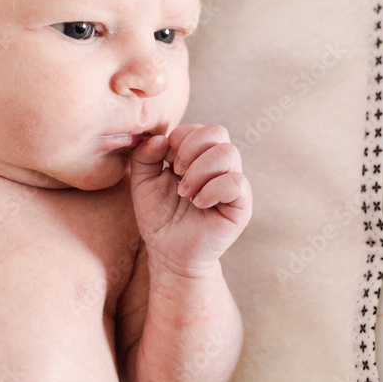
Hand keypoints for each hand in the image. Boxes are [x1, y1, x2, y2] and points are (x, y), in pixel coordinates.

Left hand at [129, 124, 251, 278]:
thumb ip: (143, 156)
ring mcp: (232, 183)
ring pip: (228, 153)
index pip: (197, 128)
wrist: (169, 253)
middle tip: (176, 173)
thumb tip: (160, 138)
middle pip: (217, 131)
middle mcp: (218, 166)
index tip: (165, 162)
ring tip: (186, 192)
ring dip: (199, 171)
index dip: (179, 139)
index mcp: (198, 156)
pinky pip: (236, 182)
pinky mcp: (241, 205)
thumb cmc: (158, 217)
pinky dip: (212, 190)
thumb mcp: (142, 182)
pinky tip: (199, 203)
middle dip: (190, 149)